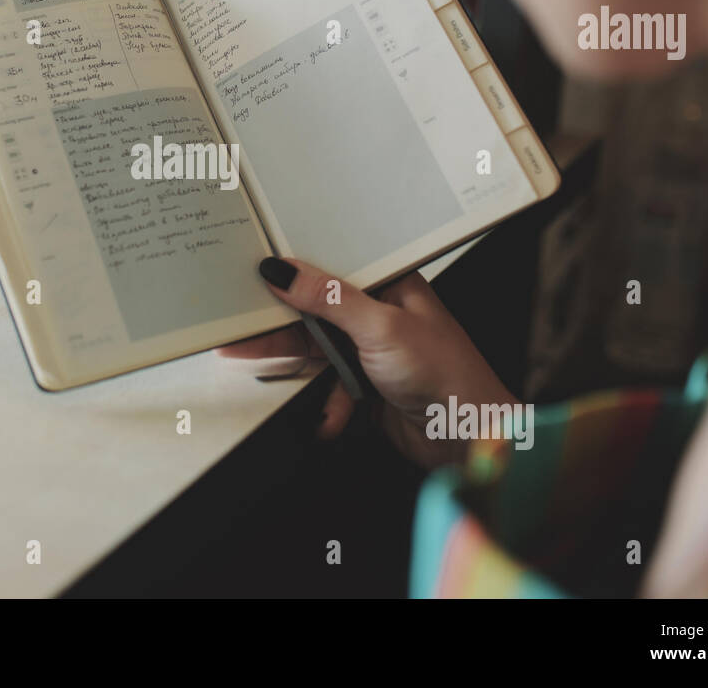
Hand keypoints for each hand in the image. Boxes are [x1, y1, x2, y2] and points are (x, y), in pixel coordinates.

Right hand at [219, 257, 516, 467]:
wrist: (468, 437)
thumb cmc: (447, 373)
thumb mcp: (380, 326)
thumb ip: (328, 298)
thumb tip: (283, 271)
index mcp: (389, 284)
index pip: (329, 268)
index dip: (292, 272)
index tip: (253, 276)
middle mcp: (379, 313)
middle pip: (315, 311)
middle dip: (280, 323)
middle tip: (238, 326)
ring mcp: (372, 351)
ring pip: (317, 350)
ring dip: (296, 365)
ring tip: (250, 359)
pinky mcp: (367, 385)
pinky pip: (328, 386)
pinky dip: (324, 403)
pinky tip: (330, 416)